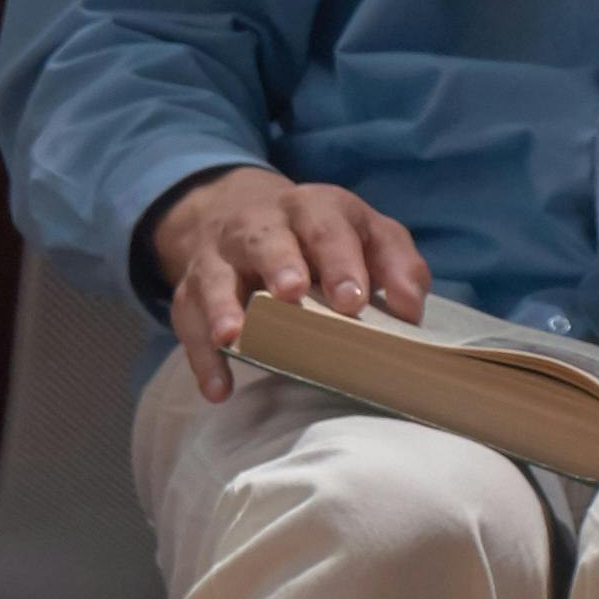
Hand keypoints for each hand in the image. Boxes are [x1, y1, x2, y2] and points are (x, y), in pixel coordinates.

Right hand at [145, 159, 431, 408]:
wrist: (241, 211)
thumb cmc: (322, 236)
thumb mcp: (367, 235)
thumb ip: (397, 265)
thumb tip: (409, 309)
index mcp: (313, 209)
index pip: (328, 228)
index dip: (340, 261)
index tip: (352, 299)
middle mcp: (262, 226)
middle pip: (266, 239)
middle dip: (280, 264)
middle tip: (291, 293)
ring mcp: (220, 257)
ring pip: (215, 277)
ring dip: (223, 306)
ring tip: (233, 336)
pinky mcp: (192, 289)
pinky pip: (188, 320)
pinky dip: (200, 356)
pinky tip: (219, 388)